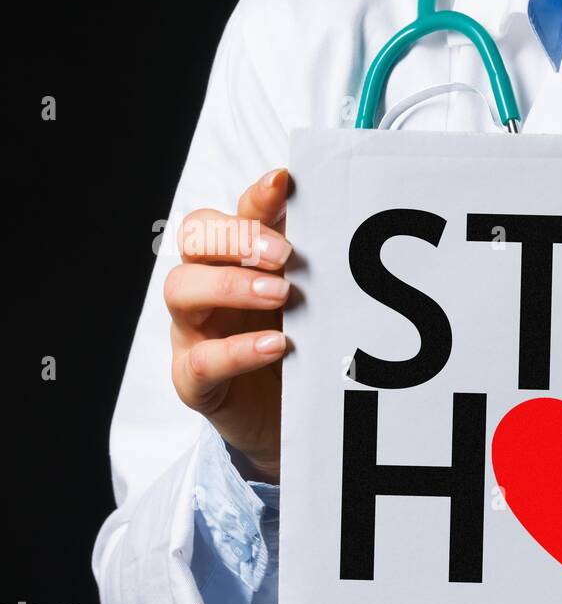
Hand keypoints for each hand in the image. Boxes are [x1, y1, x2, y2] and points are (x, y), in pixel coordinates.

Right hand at [166, 169, 292, 482]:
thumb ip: (312, 266)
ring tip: (281, 295)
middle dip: (236, 238)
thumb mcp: (308, 302)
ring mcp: (193, 332)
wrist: (287, 419)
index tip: (283, 183)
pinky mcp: (196, 381)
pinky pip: (201, 360)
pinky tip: (275, 346)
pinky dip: (237, 350)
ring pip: (180, 289)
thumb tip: (339, 218)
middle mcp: (206, 288)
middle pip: (193, 240)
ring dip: (232, 285)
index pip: (232, 215)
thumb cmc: (294, 348)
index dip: (253, 200)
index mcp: (233, 262)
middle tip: (285, 256)